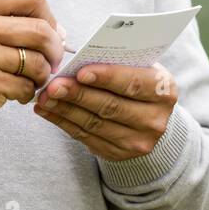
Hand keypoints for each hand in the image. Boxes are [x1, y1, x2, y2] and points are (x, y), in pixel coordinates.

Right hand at [0, 0, 64, 139]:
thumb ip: (14, 21)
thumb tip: (59, 32)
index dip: (48, 16)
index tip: (48, 32)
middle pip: (40, 30)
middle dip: (53, 50)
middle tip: (49, 61)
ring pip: (36, 61)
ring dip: (40, 75)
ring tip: (28, 78)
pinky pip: (25, 86)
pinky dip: (27, 93)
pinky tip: (14, 92)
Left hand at [33, 62, 177, 161]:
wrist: (150, 118)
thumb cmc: (138, 81)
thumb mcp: (140, 68)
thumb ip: (120, 61)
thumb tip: (81, 55)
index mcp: (164, 90)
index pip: (133, 83)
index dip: (107, 77)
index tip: (80, 71)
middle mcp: (155, 119)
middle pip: (111, 106)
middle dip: (79, 94)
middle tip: (54, 85)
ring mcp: (137, 141)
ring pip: (95, 123)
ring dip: (65, 109)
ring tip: (44, 96)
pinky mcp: (118, 154)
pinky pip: (85, 137)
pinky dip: (63, 122)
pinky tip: (48, 110)